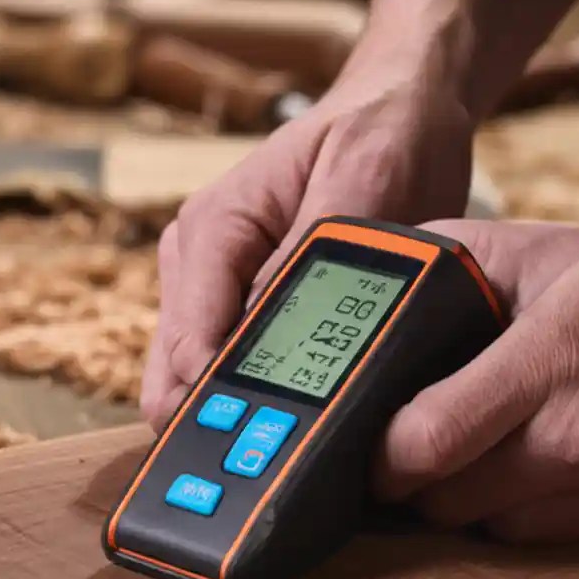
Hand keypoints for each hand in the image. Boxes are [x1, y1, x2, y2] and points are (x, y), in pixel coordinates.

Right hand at [140, 63, 476, 430]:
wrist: (400, 108)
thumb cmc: (383, 132)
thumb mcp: (364, 178)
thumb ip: (315, 253)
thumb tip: (279, 335)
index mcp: (214, 226)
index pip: (190, 333)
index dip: (215, 397)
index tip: (253, 448)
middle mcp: (198, 260)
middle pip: (178, 368)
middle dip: (215, 418)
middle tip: (264, 470)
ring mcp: (213, 287)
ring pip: (195, 378)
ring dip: (232, 415)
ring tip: (279, 459)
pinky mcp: (241, 306)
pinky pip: (232, 368)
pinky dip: (255, 400)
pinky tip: (290, 431)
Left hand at [377, 216, 578, 541]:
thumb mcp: (537, 248)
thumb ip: (445, 263)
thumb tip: (373, 290)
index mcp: (555, 359)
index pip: (430, 442)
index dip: (381, 454)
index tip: (367, 445)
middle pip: (451, 503)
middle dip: (419, 479)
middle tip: (415, 447)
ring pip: (499, 531)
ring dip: (473, 500)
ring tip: (478, 450)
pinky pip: (558, 538)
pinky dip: (530, 510)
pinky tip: (535, 465)